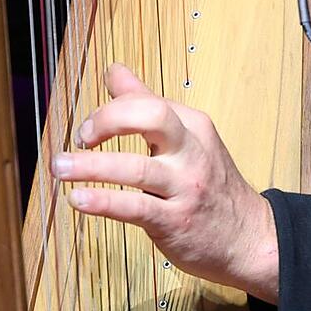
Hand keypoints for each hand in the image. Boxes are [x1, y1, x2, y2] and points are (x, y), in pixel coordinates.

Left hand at [53, 63, 280, 302]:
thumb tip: (113, 71)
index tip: (87, 128)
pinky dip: (104, 201)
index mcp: (193, 127)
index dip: (111, 108)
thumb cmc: (211, 186)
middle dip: (109, 119)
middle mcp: (191, 152)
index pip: (148, 101)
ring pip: (136, 167)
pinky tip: (79, 200)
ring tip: (60, 168)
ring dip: (92, 167)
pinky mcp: (175, 221)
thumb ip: (146, 104)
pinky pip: (136, 207)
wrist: (250, 238)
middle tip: (81, 136)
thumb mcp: (188, 139)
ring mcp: (185, 187)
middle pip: (153, 116)